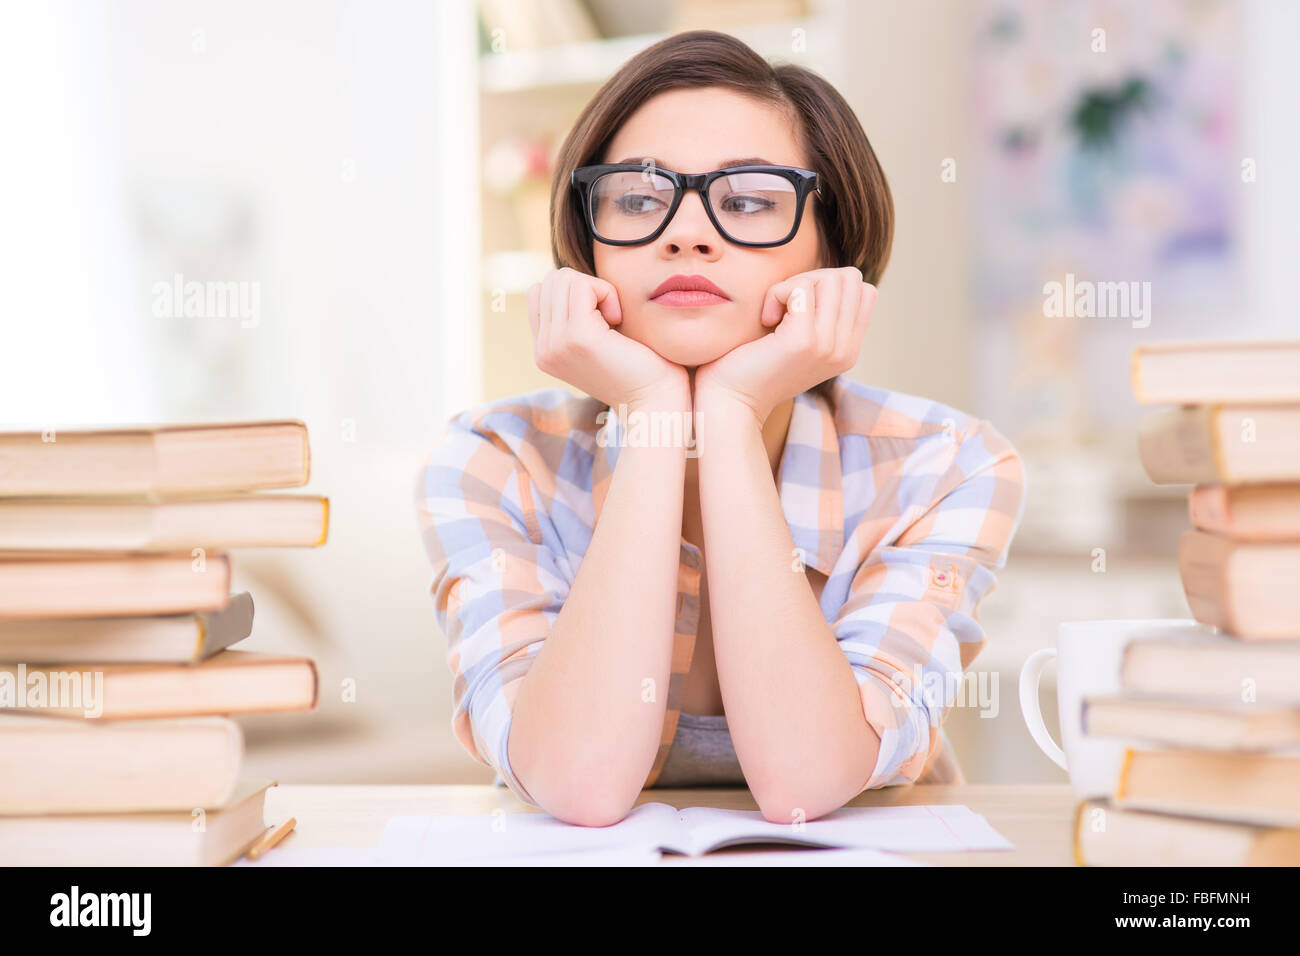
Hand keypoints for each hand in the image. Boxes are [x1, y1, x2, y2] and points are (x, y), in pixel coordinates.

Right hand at [527, 268, 689, 409]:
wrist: (655, 400)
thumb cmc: (638, 366)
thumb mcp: (595, 338)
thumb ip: (575, 315)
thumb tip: (570, 277)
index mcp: (544, 350)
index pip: (540, 292)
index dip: (573, 293)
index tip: (599, 319)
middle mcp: (542, 349)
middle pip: (551, 281)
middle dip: (585, 288)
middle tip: (609, 318)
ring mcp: (555, 344)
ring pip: (563, 278)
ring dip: (596, 290)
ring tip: (613, 319)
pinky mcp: (577, 337)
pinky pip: (582, 285)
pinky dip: (606, 292)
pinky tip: (618, 319)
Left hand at [694, 267, 876, 424]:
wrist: (731, 403)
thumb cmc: (754, 367)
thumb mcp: (801, 341)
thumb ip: (822, 317)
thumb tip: (827, 277)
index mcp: (848, 351)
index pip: (864, 291)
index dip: (828, 286)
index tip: (798, 308)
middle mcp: (845, 351)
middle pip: (849, 279)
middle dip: (812, 279)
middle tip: (785, 306)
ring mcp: (828, 346)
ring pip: (829, 279)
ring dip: (794, 285)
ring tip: (774, 314)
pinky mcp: (803, 341)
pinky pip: (800, 288)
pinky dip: (778, 293)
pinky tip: (766, 318)